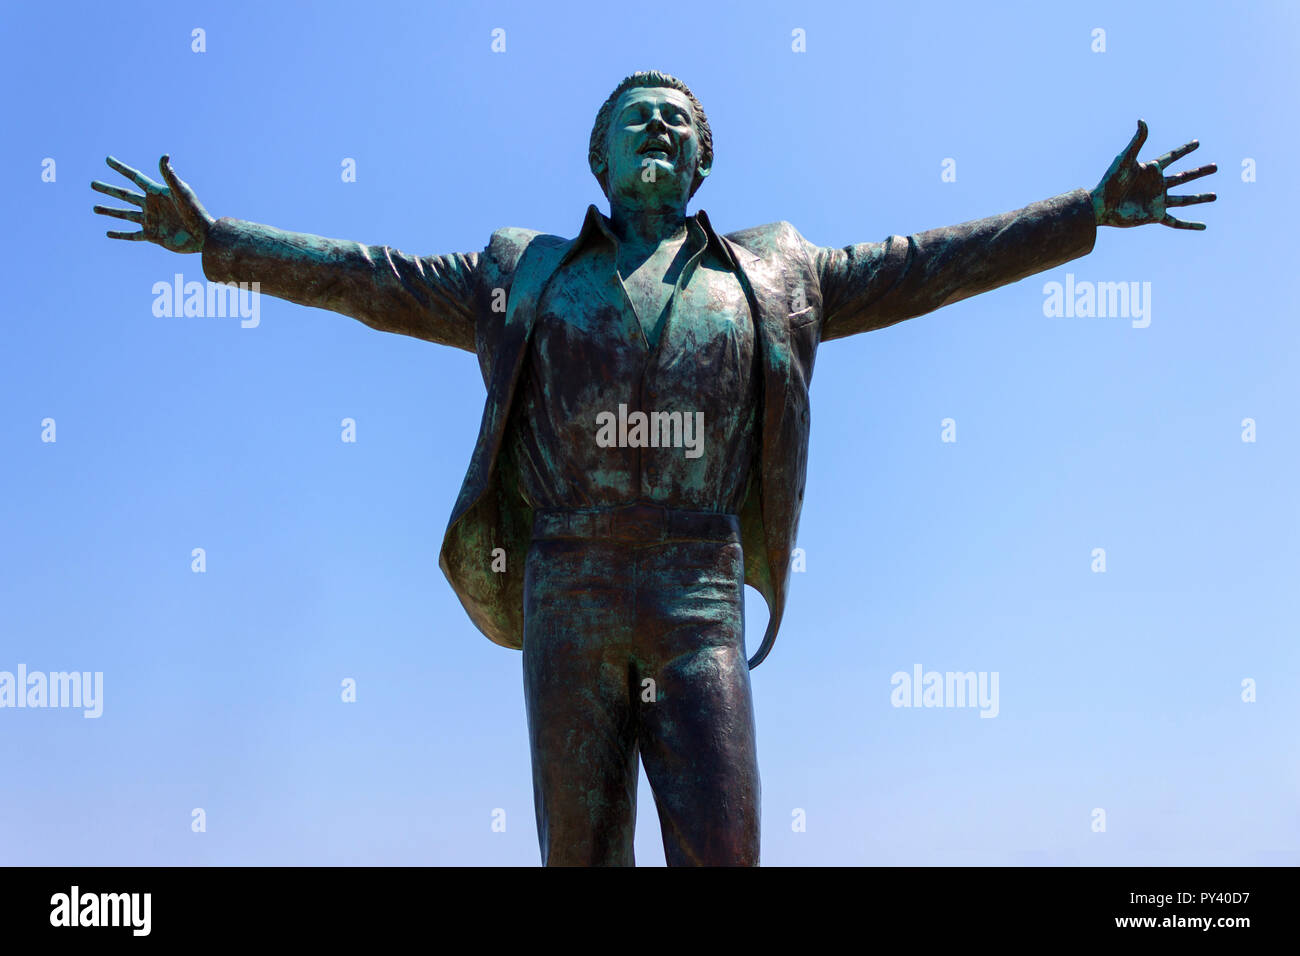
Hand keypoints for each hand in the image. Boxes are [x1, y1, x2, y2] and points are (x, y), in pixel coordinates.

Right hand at [92, 155, 213, 252]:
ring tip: (94, 208)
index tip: (107, 160)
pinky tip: (108, 233)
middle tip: (92, 184)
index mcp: (157, 193)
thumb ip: (170, 175)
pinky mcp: (152, 235)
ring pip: (124, 214)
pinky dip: (120, 234)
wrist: (204, 236)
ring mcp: (151, 220)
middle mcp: (151, 206)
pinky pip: (132, 235)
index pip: (134, 177)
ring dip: (109, 211)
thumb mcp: (182, 192)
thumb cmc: (196, 212)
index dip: (121, 168)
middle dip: (108, 189)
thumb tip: (164, 155)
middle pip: (124, 195)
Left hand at [1091, 120, 1216, 229]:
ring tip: (1216, 196)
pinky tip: (1203, 227)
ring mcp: (1157, 200)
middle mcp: (1157, 185)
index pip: (1173, 157)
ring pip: (1185, 199)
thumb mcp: (1125, 159)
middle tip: (1216, 166)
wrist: (1101, 205)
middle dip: (1200, 172)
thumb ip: (1137, 141)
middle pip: (1184, 177)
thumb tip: (1142, 120)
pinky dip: (1189, 225)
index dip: (1184, 150)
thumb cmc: (1110, 181)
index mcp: (1151, 170)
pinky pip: (1176, 222)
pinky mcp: (1155, 215)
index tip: (1197, 142)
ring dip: (1200, 198)